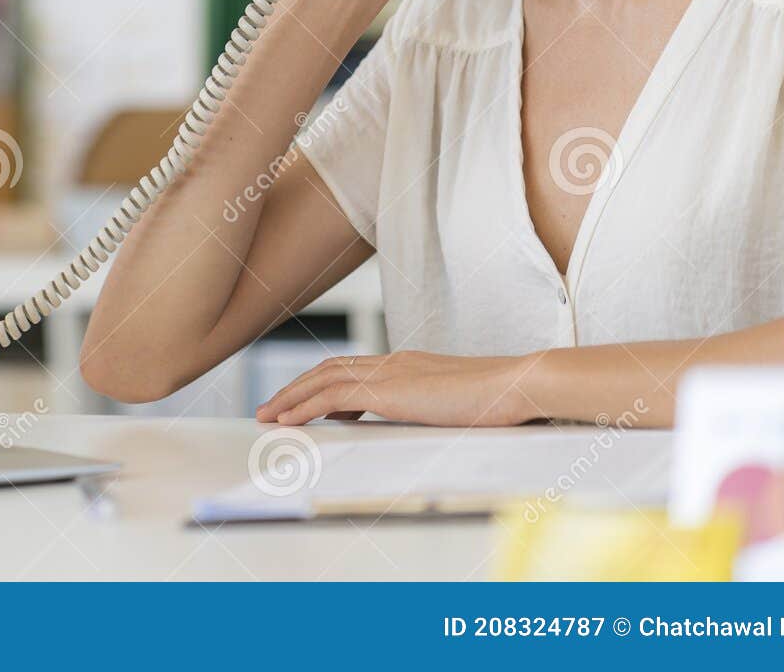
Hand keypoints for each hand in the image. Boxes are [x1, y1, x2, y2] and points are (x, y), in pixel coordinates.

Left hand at [255, 349, 543, 427]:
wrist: (516, 384)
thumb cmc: (500, 399)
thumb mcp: (457, 403)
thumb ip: (433, 406)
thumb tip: (424, 420)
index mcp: (408, 364)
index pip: (352, 369)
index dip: (321, 384)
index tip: (302, 401)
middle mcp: (393, 362)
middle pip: (329, 369)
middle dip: (295, 389)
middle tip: (270, 409)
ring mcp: (389, 372)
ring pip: (323, 379)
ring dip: (290, 398)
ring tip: (267, 417)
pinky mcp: (389, 391)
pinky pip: (332, 397)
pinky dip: (303, 407)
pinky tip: (287, 421)